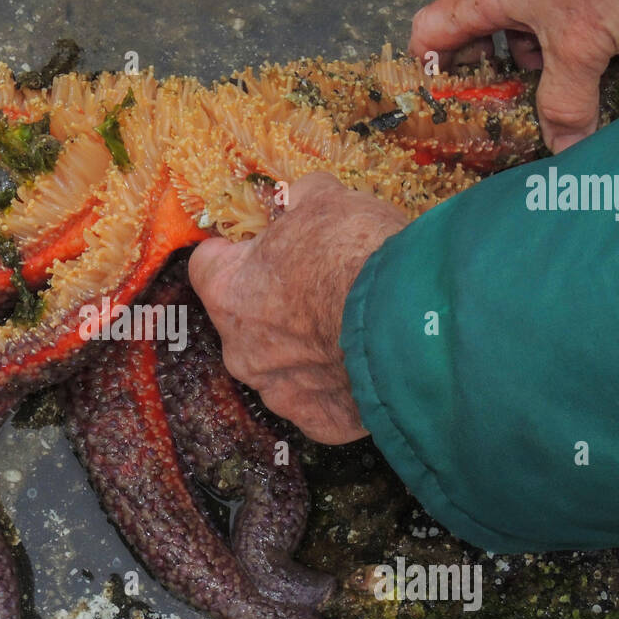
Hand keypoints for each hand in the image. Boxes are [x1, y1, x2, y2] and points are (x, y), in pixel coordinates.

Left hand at [188, 173, 405, 444]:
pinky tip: (364, 365)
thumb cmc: (358, 255)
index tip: (267, 244)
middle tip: (321, 287)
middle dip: (275, 304)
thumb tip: (299, 198)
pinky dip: (337, 385)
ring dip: (306, 349)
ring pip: (281, 365)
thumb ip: (301, 199)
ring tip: (349, 330)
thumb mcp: (327, 200)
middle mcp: (240, 349)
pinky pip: (319, 400)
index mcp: (228, 291)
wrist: (410, 320)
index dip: (239, 251)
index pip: (208, 265)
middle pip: (245, 320)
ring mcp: (277, 391)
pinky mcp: (317, 421)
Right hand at [409, 0, 618, 152]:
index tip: (447, 100)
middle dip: (477, 63)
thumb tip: (564, 149)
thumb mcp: (580, 48)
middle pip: (464, 24)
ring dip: (518, 48)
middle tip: (494, 94)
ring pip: (506, 14)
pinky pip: (541, 1)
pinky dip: (549, 29)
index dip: (429, 71)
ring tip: (543, 76)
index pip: (428, 33)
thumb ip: (566, 103)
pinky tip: (578, 47)